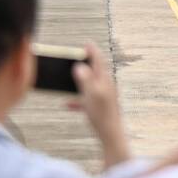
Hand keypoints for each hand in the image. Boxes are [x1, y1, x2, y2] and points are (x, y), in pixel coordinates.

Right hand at [72, 40, 128, 164]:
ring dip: (79, 82)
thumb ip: (85, 79)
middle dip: (87, 64)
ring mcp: (104, 97)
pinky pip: (87, 100)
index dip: (92, 51)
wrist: (111, 134)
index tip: (87, 42)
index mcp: (104, 80)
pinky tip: (66, 105)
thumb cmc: (101, 114)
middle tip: (79, 56)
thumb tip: (79, 66)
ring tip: (70, 78)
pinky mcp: (101, 108)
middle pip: (95, 71)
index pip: (98, 61)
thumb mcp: (90, 94)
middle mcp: (106, 86)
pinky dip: (77, 100)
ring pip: (90, 85)